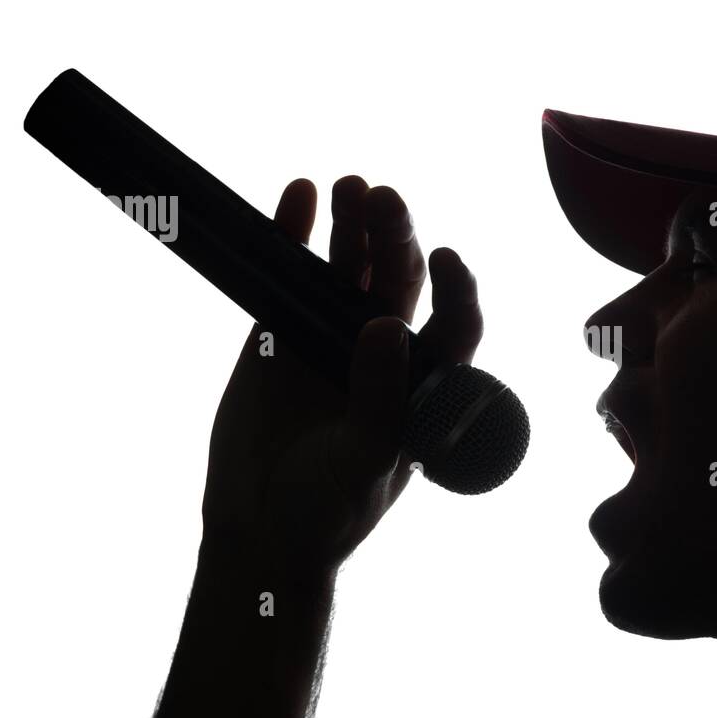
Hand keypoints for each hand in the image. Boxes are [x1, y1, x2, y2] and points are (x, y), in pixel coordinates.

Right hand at [199, 175, 482, 577]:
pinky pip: (291, 274)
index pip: (456, 326)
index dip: (458, 290)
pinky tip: (298, 193)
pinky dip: (294, 233)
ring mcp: (332, 337)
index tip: (446, 260)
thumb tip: (386, 325)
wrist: (258, 531)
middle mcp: (386, 353)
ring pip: (351, 268)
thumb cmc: (328, 512)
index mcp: (424, 385)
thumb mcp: (364, 465)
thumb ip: (380, 399)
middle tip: (383, 200)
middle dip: (398, 238)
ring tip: (349, 186)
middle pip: (402, 282)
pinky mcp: (279, 332)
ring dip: (354, 226)